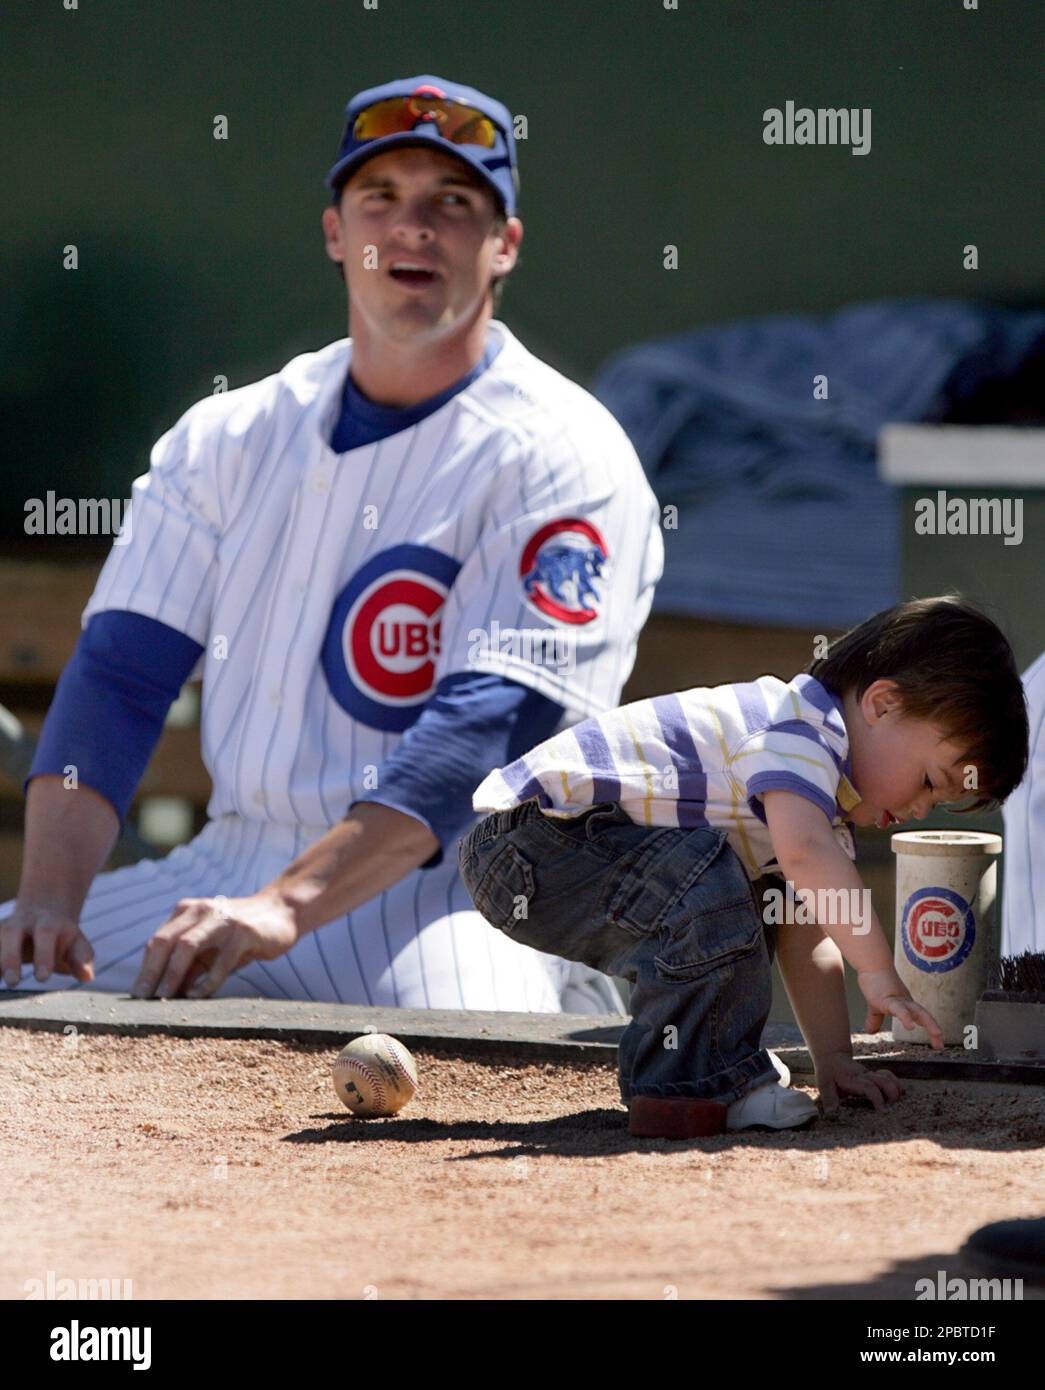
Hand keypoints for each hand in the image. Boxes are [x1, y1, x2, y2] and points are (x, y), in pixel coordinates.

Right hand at [0, 901, 93, 987]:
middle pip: (11, 934)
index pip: (45, 936)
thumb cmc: (63, 939)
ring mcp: (4, 928)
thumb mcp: (77, 946)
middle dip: (10, 957)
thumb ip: (81, 959)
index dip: (44, 956)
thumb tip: (87, 975)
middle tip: (13, 982)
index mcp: (49, 924)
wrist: (43, 914)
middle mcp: (22, 922)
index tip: (42, 978)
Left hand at [131, 889, 299, 999]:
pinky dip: (207, 980)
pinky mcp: (243, 931)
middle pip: (166, 941)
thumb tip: (165, 993)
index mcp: (187, 911)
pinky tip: (198, 995)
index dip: (146, 969)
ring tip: (165, 999)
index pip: (158, 941)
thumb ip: (189, 964)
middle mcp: (201, 910)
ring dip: (173, 975)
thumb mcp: (210, 947)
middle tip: (144, 1000)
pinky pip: (220, 959)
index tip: (138, 996)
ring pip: (187, 946)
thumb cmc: (240, 934)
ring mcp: (222, 919)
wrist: (282, 912)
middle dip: (152, 972)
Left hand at [813, 1050, 903, 1113]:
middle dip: (891, 1094)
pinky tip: (900, 1093)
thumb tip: (832, 1112)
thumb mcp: (824, 1084)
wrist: (832, 1056)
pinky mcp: (873, 1075)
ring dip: (895, 1089)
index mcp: (853, 1080)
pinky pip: (888, 1076)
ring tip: (897, 1102)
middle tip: (891, 1109)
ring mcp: (870, 1074)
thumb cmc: (828, 1072)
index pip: (869, 1087)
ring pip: (888, 1077)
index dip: (877, 1098)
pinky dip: (895, 1083)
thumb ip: (828, 1097)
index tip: (881, 1110)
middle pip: (884, 1081)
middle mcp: (865, 1076)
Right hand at [858, 966, 944, 1049]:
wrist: (871, 964)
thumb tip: (870, 1031)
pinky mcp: (887, 999)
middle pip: (924, 1016)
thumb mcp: (875, 1005)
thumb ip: (874, 1019)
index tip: (938, 1043)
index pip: (921, 1018)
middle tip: (940, 1044)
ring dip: (930, 1023)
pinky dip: (906, 1018)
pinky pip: (899, 1009)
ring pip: (918, 1012)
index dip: (931, 1029)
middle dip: (934, 1029)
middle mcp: (906, 1002)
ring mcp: (898, 1000)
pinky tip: (910, 1026)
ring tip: (938, 1034)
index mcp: (905, 1005)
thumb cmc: (875, 981)